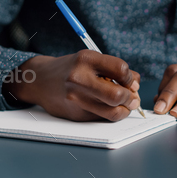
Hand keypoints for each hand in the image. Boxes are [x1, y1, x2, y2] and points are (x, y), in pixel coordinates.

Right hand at [3, 50, 140, 121]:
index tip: (129, 81)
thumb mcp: (91, 60)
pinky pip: (103, 118)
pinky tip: (110, 108)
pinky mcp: (76, 113)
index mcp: (86, 59)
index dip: (130, 77)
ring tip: (125, 105)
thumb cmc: (71, 68)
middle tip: (131, 98)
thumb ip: (113, 70)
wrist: (40, 81)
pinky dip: (112, 114)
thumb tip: (135, 88)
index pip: (121, 69)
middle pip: (116, 95)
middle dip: (130, 98)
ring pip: (112, 112)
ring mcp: (76, 98)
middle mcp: (79, 78)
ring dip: (125, 110)